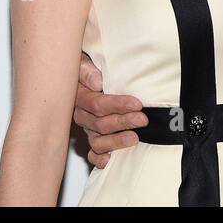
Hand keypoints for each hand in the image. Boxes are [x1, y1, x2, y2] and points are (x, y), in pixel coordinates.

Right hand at [73, 52, 146, 167]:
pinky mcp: (91, 139)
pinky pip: (92, 153)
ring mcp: (87, 129)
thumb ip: (87, 71)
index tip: (137, 103)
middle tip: (142, 120)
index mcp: (80, 97)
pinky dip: (99, 158)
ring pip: (98, 141)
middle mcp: (82, 115)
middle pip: (100, 124)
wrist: (83, 76)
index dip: (118, 104)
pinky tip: (109, 160)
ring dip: (116, 141)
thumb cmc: (87, 69)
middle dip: (123, 122)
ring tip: (134, 139)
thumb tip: (98, 81)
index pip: (98, 104)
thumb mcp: (83, 62)